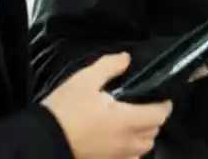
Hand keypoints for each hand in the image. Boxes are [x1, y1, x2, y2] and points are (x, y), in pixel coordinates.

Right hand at [41, 53, 173, 158]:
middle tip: (146, 106)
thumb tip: (127, 59)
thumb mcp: (84, 80)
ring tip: (135, 124)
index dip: (164, 105)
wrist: (43, 139)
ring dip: (144, 136)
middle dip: (155, 119)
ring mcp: (117, 156)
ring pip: (143, 149)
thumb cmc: (66, 109)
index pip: (159, 115)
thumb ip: (109, 66)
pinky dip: (132, 151)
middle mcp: (127, 142)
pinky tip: (121, 141)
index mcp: (126, 120)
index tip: (162, 97)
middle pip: (153, 133)